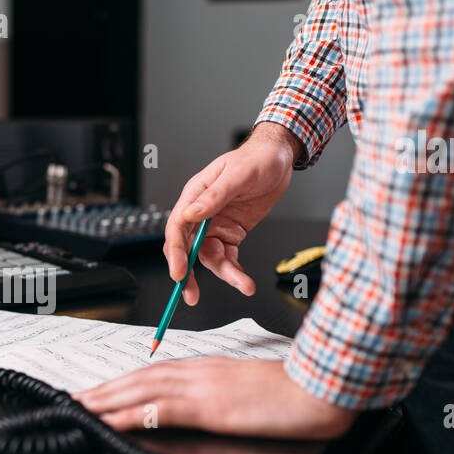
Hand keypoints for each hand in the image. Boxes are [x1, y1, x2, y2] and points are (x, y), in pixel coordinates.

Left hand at [72, 356, 356, 440]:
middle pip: (140, 378)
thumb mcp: (250, 391)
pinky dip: (131, 414)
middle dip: (105, 389)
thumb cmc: (295, 391)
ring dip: (107, 399)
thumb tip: (207, 407)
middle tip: (75, 398)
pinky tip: (111, 421)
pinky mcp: (209, 407)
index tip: (101, 390)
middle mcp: (199, 372)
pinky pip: (160, 410)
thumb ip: (224, 395)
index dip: (124, 382)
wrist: (322, 387)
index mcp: (208, 368)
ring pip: (141, 389)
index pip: (155, 373)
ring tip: (80, 407)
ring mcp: (201, 388)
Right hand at [164, 122, 300, 305]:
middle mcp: (202, 214)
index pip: (177, 228)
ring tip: (243, 284)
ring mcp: (216, 225)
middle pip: (186, 249)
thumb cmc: (256, 159)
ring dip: (224, 275)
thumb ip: (214, 196)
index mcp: (195, 196)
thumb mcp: (237, 175)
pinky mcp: (231, 234)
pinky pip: (228, 258)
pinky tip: (245, 280)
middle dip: (187, 274)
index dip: (175, 252)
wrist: (278, 159)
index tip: (179, 272)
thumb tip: (191, 214)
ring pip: (210, 258)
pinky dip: (235, 272)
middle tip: (190, 294)